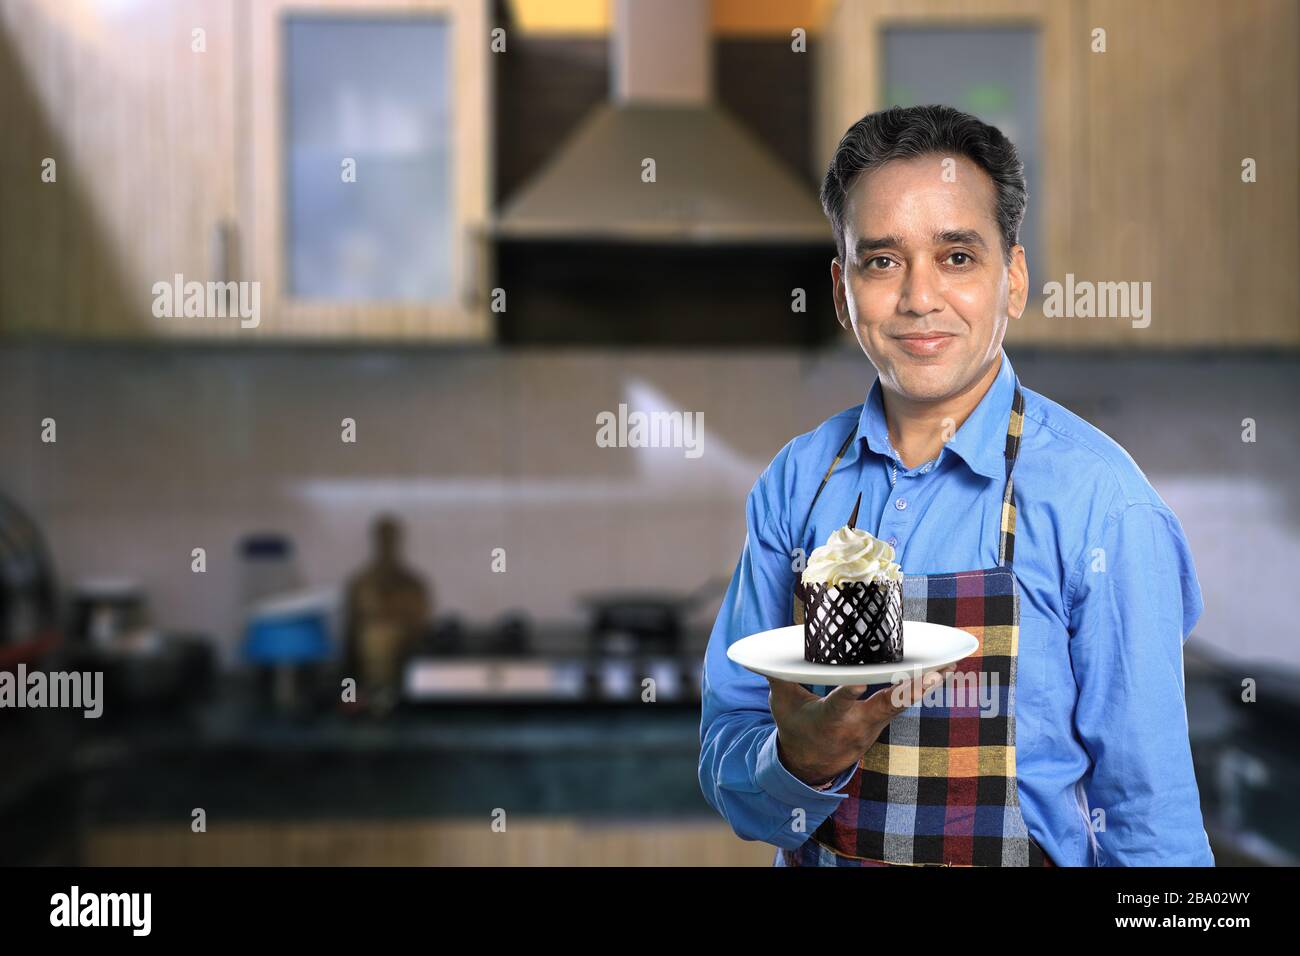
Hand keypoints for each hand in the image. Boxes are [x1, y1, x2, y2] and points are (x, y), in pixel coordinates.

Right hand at [767, 664, 957, 786]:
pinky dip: (922, 687)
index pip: (839, 705)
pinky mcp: (883, 722)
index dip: (849, 695)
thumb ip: (778, 679)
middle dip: (910, 691)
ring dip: (925, 686)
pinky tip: (942, 670)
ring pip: (902, 705)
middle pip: (887, 707)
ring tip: (948, 665)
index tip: (861, 683)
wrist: (813, 765)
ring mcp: (873, 725)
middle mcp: (856, 724)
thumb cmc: (795, 728)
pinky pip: (905, 704)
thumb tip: (760, 655)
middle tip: (933, 673)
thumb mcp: (782, 706)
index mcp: (829, 720)